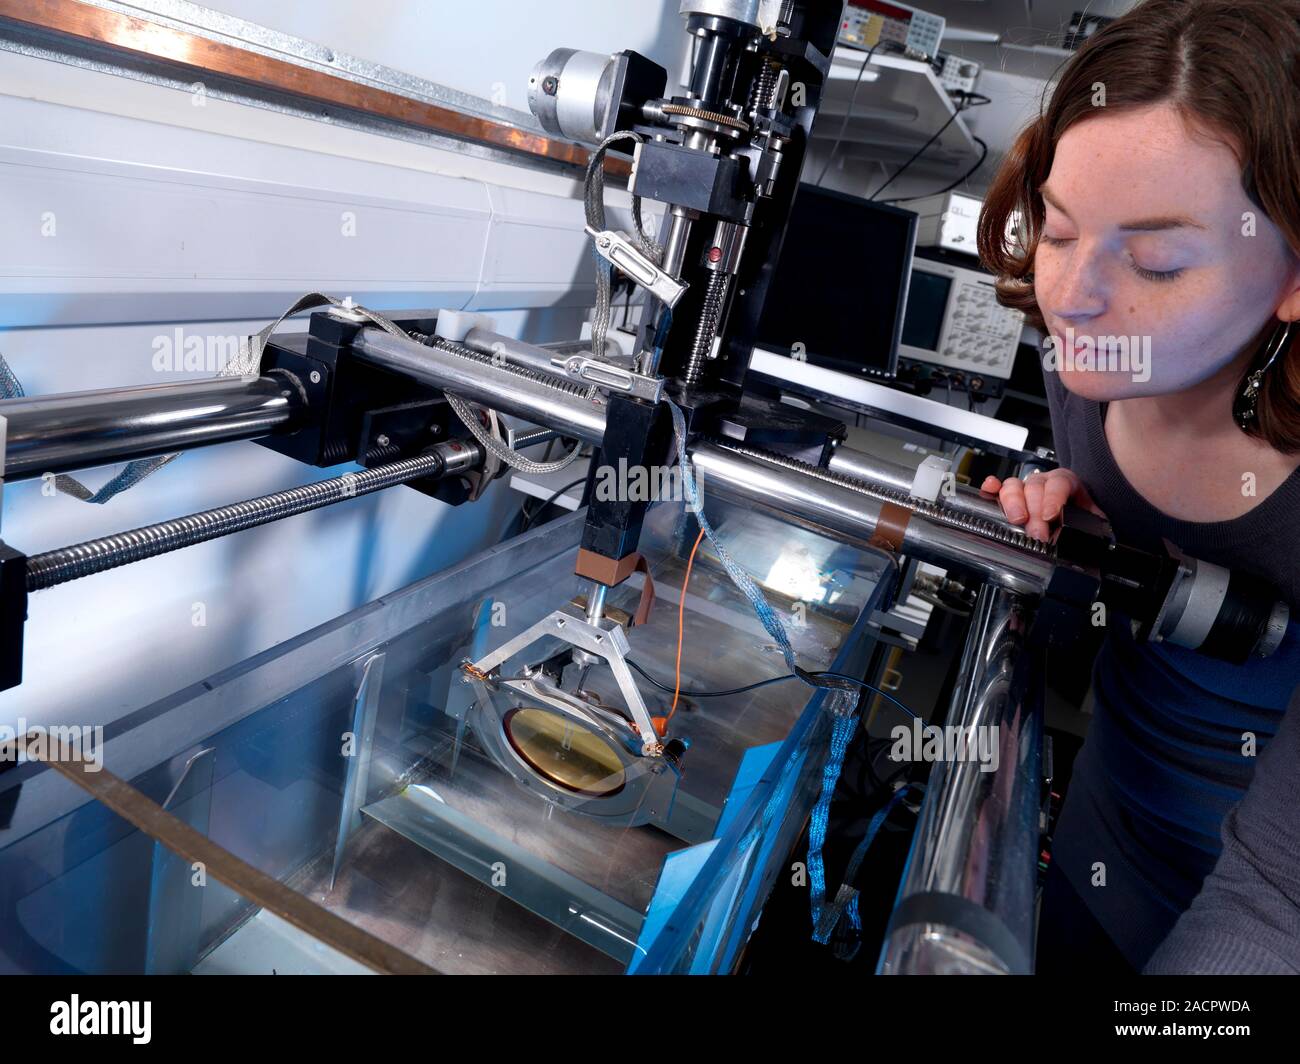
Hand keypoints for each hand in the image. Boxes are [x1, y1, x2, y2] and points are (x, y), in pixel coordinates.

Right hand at [980, 468, 1105, 541]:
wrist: (1073, 515)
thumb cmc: (1079, 515)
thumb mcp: (1093, 520)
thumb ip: (1094, 527)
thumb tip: (1097, 541)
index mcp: (1066, 483)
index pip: (1058, 483)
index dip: (1053, 499)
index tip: (1050, 516)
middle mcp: (1043, 482)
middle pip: (1034, 487)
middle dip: (1034, 512)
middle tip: (1037, 533)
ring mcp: (1025, 488)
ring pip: (1013, 486)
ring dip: (1013, 503)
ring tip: (1017, 520)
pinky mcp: (1009, 497)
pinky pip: (997, 488)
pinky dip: (991, 489)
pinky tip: (989, 492)